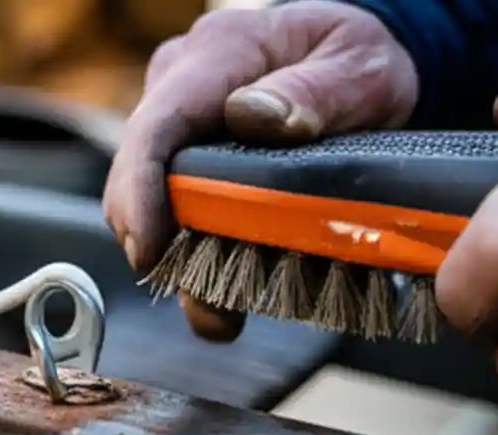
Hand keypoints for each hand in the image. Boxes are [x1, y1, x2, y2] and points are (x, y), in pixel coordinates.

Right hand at [103, 1, 418, 340]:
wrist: (353, 60)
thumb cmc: (355, 58)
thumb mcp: (359, 66)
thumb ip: (315, 90)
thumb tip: (256, 119)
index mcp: (217, 56)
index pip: (155, 127)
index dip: (140, 195)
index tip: (150, 253)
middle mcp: (180, 89)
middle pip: (138, 178)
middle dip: (163, 249)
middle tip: (209, 306)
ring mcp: (177, 127)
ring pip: (152, 206)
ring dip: (184, 265)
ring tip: (222, 315)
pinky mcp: (184, 159)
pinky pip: (176, 213)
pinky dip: (202, 256)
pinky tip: (238, 288)